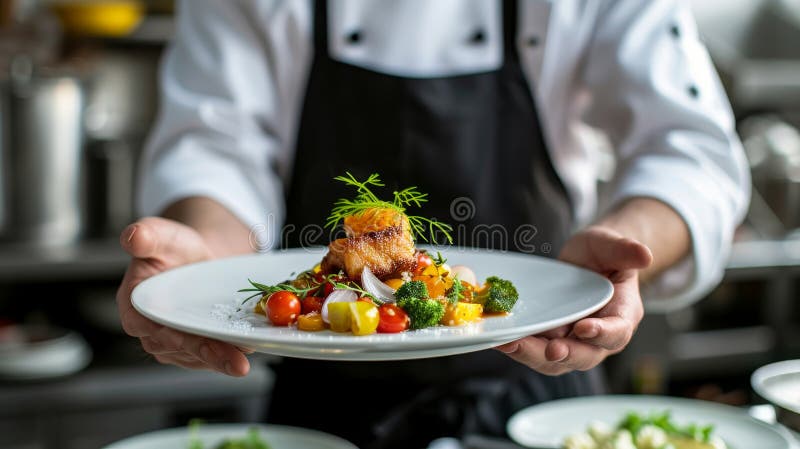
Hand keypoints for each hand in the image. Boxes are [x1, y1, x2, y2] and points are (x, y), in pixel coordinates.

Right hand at [116, 217, 251, 375]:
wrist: (199, 255)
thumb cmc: (176, 246)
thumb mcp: (160, 233)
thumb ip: (147, 235)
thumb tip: (132, 236)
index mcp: (134, 305)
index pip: (154, 329)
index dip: (178, 340)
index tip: (201, 344)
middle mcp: (150, 329)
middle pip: (180, 349)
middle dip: (209, 357)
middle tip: (238, 364)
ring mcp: (173, 342)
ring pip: (197, 357)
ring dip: (222, 360)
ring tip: (247, 359)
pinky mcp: (194, 346)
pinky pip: (211, 354)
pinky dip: (230, 354)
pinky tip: (249, 349)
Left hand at [496, 226, 652, 374]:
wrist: (586, 260)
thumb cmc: (603, 254)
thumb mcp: (613, 246)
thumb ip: (625, 251)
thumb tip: (644, 254)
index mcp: (623, 315)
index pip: (617, 331)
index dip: (602, 333)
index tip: (584, 328)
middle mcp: (600, 337)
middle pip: (585, 356)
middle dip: (566, 354)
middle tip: (550, 348)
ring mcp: (573, 342)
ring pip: (556, 361)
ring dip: (534, 356)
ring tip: (511, 345)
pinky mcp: (550, 340)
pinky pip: (536, 351)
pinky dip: (519, 348)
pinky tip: (500, 340)